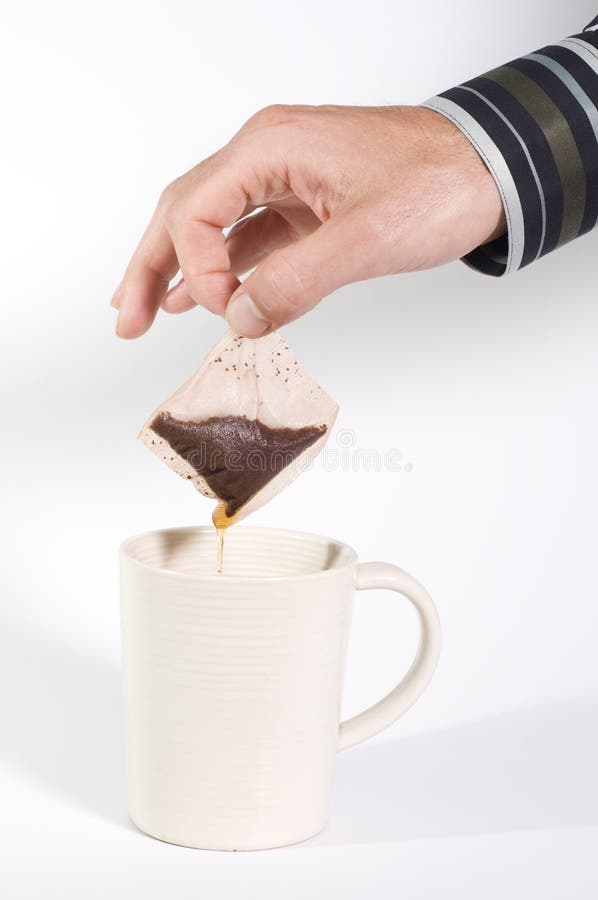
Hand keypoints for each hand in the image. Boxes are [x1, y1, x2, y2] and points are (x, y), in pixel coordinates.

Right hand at [112, 105, 505, 338]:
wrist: (492, 169)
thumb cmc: (441, 184)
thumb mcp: (367, 237)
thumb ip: (297, 281)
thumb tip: (241, 319)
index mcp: (271, 147)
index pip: (196, 210)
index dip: (199, 269)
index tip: (228, 313)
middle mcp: (268, 155)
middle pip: (185, 210)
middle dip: (150, 265)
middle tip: (125, 318)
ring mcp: (286, 178)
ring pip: (212, 223)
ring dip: (180, 269)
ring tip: (146, 310)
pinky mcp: (307, 202)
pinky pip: (250, 235)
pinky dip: (227, 268)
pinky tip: (212, 297)